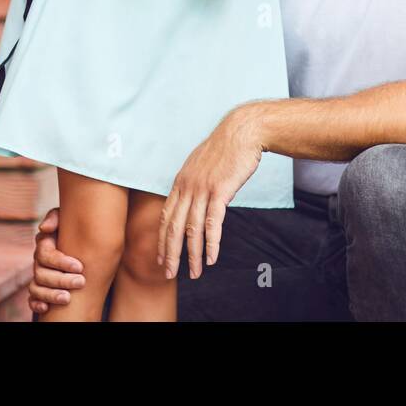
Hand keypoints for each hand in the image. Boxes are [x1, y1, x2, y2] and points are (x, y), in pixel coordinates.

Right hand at [27, 207, 86, 313]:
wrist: (88, 240)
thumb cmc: (78, 227)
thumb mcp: (70, 217)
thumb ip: (56, 217)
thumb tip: (43, 229)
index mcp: (45, 244)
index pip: (45, 254)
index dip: (61, 262)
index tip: (80, 266)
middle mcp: (40, 261)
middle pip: (42, 273)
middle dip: (61, 280)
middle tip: (81, 282)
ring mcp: (39, 276)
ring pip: (36, 288)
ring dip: (50, 295)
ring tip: (68, 298)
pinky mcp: (41, 289)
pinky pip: (33, 299)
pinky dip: (36, 304)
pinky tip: (46, 308)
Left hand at [158, 106, 265, 279]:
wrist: (243, 131)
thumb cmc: (227, 147)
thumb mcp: (202, 164)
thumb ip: (195, 182)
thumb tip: (195, 198)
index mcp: (181, 181)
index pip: (165, 217)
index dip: (162, 240)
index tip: (161, 257)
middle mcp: (187, 187)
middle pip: (174, 227)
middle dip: (171, 253)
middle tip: (169, 274)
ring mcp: (203, 189)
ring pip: (193, 229)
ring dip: (192, 254)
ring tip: (194, 273)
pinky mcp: (220, 191)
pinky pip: (213, 223)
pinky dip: (211, 244)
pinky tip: (211, 258)